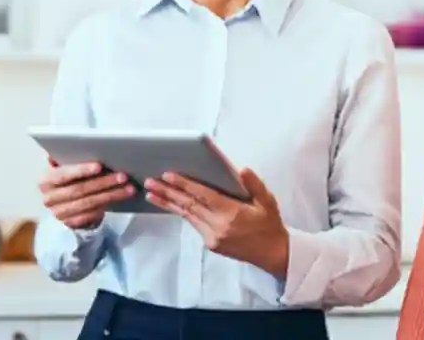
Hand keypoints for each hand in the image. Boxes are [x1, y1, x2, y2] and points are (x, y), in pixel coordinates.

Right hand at [39, 158, 134, 229]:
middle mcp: (49, 199)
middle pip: (80, 190)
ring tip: (128, 188)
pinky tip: (120, 198)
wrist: (63, 202)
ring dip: (111, 195)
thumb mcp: (64, 166)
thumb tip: (75, 143)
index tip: (99, 166)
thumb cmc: (67, 178)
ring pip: (89, 203)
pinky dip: (107, 206)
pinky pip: (91, 215)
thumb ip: (66, 156)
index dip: (81, 170)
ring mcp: (59, 213)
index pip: (63, 175)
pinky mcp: (71, 224)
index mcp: (46, 180)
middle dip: (103, 182)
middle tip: (123, 176)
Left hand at [144, 167, 288, 277]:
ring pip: (187, 215)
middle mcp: (218, 226)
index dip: (184, 184)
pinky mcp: (211, 244)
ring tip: (151, 193)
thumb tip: (242, 169)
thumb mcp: (267, 202)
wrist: (272, 253)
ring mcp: (212, 237)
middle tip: (150, 181)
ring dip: (168, 203)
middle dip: (168, 192)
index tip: (168, 175)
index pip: (202, 195)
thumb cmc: (269, 224)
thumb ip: (254, 184)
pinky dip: (181, 212)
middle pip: (188, 205)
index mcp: (231, 213)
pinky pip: (194, 224)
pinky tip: (170, 204)